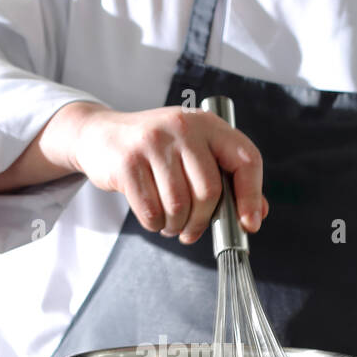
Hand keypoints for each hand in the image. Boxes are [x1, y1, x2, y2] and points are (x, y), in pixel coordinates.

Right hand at [47, 103, 267, 243]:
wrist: (100, 134)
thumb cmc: (155, 150)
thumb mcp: (193, 153)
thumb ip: (226, 179)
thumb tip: (256, 214)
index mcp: (208, 124)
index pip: (245, 159)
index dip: (251, 196)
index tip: (248, 224)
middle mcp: (183, 127)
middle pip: (209, 191)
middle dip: (202, 222)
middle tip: (192, 231)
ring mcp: (153, 142)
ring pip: (179, 205)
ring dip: (176, 226)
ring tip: (171, 224)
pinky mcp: (128, 161)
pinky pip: (151, 211)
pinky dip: (155, 224)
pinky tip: (154, 218)